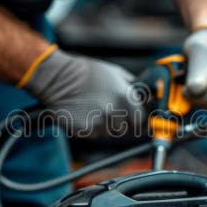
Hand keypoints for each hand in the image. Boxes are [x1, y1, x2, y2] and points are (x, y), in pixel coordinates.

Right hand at [22, 48, 145, 136]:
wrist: (58, 78)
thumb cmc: (87, 73)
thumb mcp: (116, 73)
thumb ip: (134, 88)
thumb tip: (147, 97)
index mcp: (126, 98)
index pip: (141, 120)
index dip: (136, 119)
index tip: (132, 118)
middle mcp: (115, 112)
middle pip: (125, 129)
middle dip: (118, 122)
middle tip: (105, 109)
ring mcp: (100, 123)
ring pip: (108, 132)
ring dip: (103, 124)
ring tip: (91, 108)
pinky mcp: (85, 130)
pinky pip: (93, 134)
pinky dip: (89, 127)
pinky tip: (82, 113)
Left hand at [183, 28, 206, 109]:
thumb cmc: (204, 43)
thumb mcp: (197, 51)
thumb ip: (197, 71)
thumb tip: (195, 92)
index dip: (199, 97)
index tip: (183, 89)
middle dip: (198, 99)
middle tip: (184, 87)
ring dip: (199, 99)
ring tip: (191, 82)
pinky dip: (202, 99)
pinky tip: (198, 86)